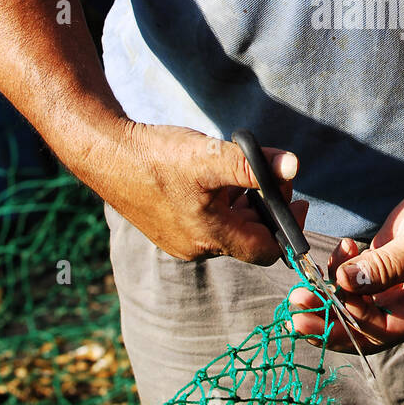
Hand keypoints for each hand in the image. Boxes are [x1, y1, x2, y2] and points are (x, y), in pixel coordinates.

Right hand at [98, 120, 306, 262]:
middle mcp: (196, 247)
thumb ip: (252, 165)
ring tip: (244, 172)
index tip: (298, 199)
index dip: (288, 227)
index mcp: (211, 238)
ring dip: (245, 204)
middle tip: (274, 178)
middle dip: (267, 209)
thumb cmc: (156, 157)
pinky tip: (215, 176)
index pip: (267, 250)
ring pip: (228, 227)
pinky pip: (207, 222)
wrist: (105, 154)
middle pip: (249, 238)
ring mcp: (179, 240)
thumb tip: (293, 166)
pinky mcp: (166, 227)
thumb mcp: (209, 158)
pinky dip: (222, 203)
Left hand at [288, 178, 403, 352]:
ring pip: (353, 303)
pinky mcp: (384, 266)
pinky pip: (354, 278)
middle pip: (361, 326)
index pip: (379, 330)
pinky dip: (341, 267)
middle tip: (295, 309)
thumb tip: (344, 284)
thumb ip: (383, 268)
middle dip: (327, 318)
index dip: (350, 317)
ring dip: (329, 292)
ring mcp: (394, 288)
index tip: (328, 296)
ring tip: (310, 276)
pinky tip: (343, 246)